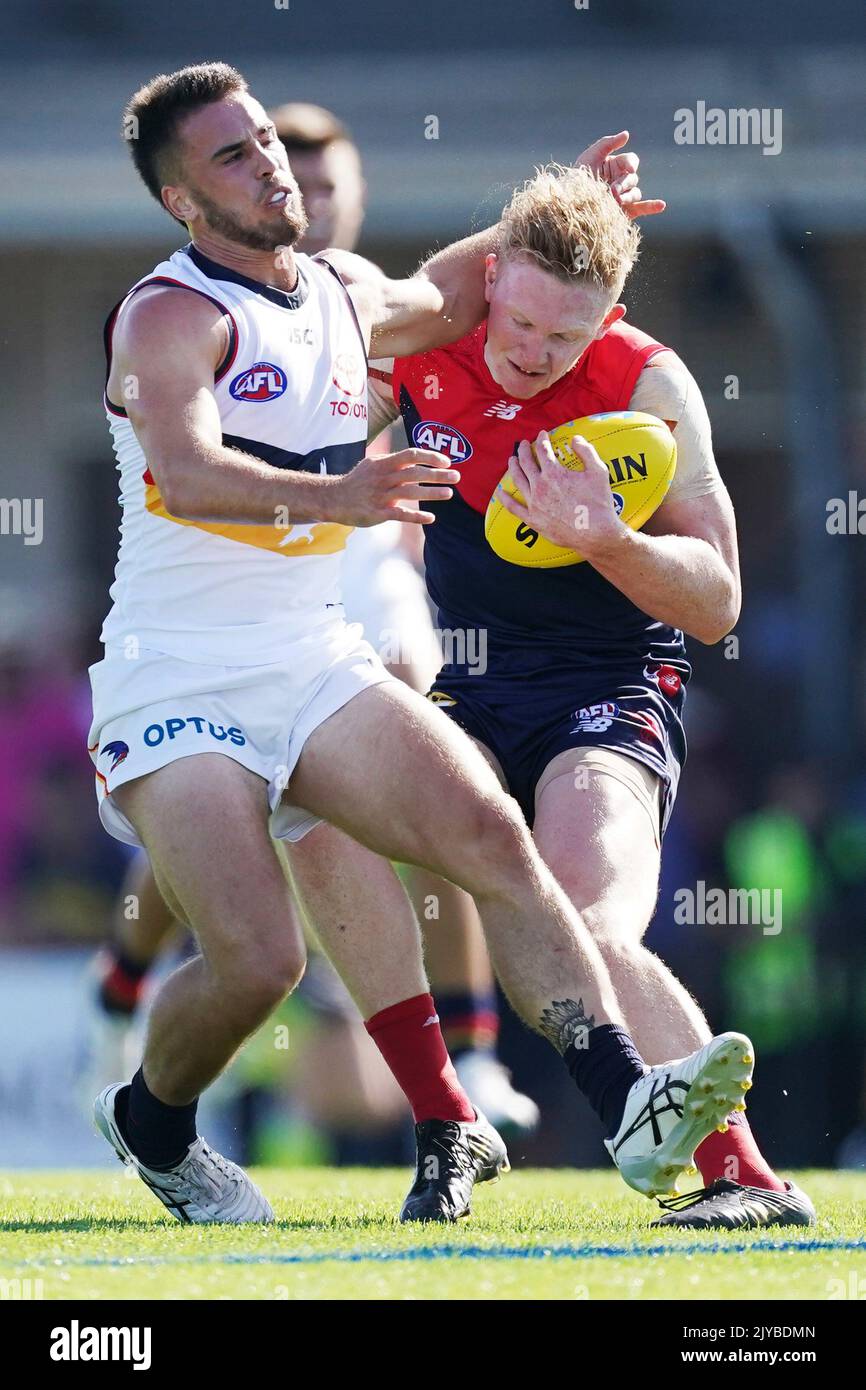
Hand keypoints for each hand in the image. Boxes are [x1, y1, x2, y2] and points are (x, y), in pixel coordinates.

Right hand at [329, 447, 459, 525]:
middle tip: (456, 477)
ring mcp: (381, 495)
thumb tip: (416, 457)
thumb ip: (394, 461)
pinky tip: (431, 518)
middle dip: (437, 474)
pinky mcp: (378, 513)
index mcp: (384, 463)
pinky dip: (417, 517)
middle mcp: (384, 477)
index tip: (446, 461)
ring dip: (432, 493)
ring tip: (449, 494)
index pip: (411, 454)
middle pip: (415, 473)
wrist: (334, 498)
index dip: (430, 457)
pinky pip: (401, 514)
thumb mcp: (373, 464)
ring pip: (410, 492)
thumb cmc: (358, 481)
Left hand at [497, 430, 625, 560]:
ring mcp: (534, 503)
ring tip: (512, 460)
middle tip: (524, 444)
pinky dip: (506, 499)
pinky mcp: (533, 520)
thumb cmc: (599, 502)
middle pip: (526, 463)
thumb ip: (586, 451)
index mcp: (554, 473)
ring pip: (518, 480)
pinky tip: (501, 493)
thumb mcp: (598, 471)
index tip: (542, 434)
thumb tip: (576, 438)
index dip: (542, 440)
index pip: (544, 451)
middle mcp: (540, 486)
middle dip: (524, 450)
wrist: (594, 532)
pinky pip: (514, 508)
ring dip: (513, 467)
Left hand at [574, 131, 665, 219]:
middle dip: (623, 183)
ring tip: (615, 200)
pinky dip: (652, 206)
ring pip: (635, 192)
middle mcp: (620, 181)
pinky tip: (662, 205)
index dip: (631, 164)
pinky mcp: (623, 212)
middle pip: (633, 178)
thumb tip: (627, 134)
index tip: (627, 168)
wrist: (569, 203)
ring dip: (628, 195)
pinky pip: (641, 208)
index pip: (631, 161)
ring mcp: (622, 197)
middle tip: (610, 191)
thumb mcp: (591, 156)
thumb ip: (608, 143)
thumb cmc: (577, 178)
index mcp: (615, 166)